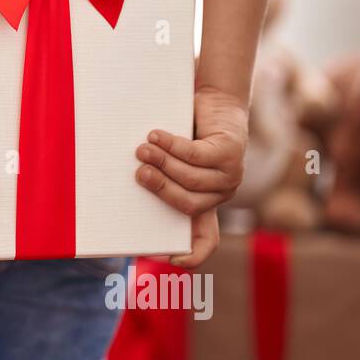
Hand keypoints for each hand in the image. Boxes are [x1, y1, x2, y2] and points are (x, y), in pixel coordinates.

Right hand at [134, 85, 247, 267]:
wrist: (215, 100)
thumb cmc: (186, 131)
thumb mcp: (171, 161)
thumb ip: (159, 176)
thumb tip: (126, 181)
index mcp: (206, 203)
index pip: (207, 239)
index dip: (194, 254)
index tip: (174, 260)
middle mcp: (221, 194)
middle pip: (188, 205)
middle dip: (159, 189)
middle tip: (137, 173)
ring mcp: (231, 175)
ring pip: (192, 179)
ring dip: (162, 163)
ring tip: (142, 148)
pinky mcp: (232, 152)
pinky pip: (197, 155)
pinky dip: (172, 145)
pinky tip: (156, 134)